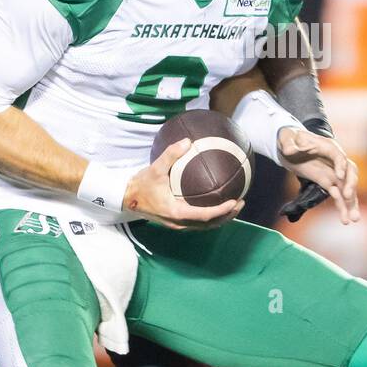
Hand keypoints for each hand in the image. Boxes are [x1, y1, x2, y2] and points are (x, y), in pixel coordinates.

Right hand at [123, 139, 244, 230]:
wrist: (126, 199)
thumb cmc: (140, 185)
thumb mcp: (155, 169)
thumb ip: (170, 154)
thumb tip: (187, 141)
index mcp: (176, 212)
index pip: (204, 215)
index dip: (221, 210)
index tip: (234, 201)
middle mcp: (179, 222)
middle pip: (209, 224)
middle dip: (226, 216)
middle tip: (240, 203)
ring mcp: (177, 224)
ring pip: (204, 225)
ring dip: (220, 218)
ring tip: (233, 206)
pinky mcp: (175, 221)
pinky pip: (197, 222)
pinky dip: (210, 217)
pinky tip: (215, 205)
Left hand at [277, 127, 359, 224]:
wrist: (289, 143)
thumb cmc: (290, 138)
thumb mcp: (286, 138)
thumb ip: (288, 144)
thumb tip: (290, 151)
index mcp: (327, 146)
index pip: (338, 156)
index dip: (340, 166)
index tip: (339, 176)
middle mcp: (335, 160)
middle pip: (349, 172)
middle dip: (350, 184)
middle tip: (346, 197)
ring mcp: (333, 172)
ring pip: (347, 187)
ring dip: (351, 203)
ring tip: (354, 219)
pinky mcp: (328, 182)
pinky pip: (338, 195)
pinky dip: (343, 207)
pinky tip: (345, 220)